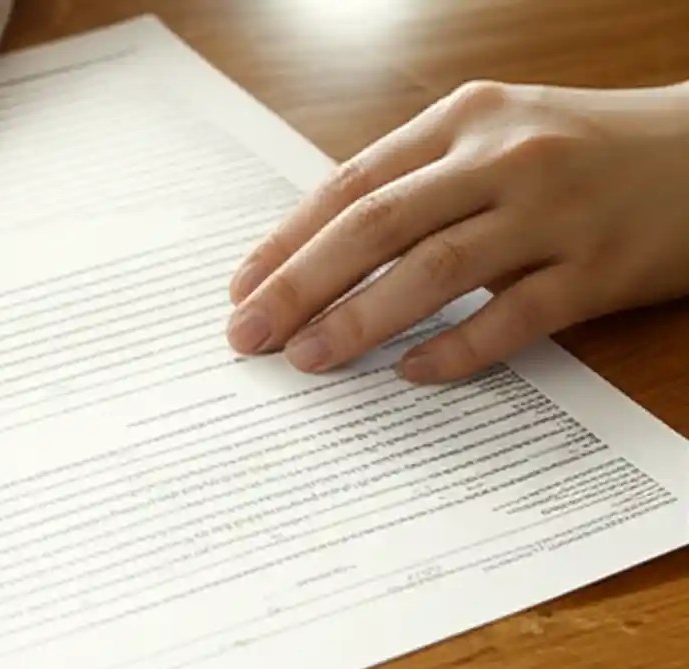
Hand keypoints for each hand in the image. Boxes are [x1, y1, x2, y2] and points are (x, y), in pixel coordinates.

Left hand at [227, 80, 688, 382]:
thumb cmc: (583, 150)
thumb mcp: (496, 135)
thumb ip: (419, 180)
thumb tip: (321, 251)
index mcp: (463, 120)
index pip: (351, 184)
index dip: (288, 240)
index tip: (241, 289)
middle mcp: (502, 158)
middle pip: (376, 226)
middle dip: (300, 285)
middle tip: (248, 336)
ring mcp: (553, 213)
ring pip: (436, 270)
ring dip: (361, 319)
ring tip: (309, 359)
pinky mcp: (600, 268)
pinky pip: (514, 317)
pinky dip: (456, 348)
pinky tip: (411, 374)